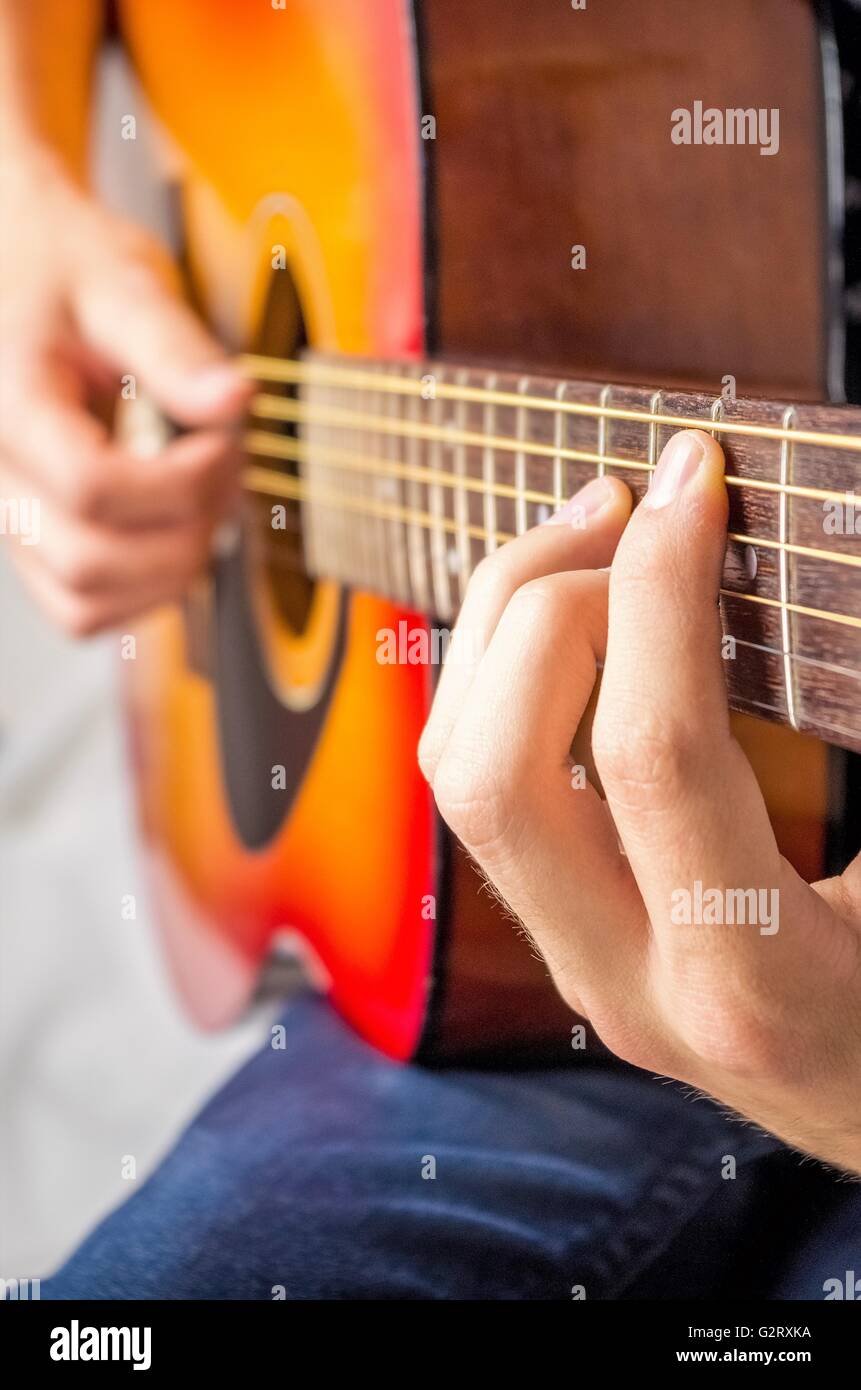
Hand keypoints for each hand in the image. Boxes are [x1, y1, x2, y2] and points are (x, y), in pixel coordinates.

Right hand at [0, 150, 250, 633]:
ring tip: (201, 504)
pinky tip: (175, 532)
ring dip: (167, 573)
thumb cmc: (59, 265)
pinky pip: (83, 608)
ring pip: (86, 605)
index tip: (222, 440)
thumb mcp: (119, 280)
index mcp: (9, 405)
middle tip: (221, 472)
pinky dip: (142, 592)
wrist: (15, 262)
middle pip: (90, 563)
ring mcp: (10, 518)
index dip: (180, 481)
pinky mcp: (33, 539)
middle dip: (184, 532)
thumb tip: (235, 400)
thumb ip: (174, 344)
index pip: (93, 487)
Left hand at [420, 430, 860, 1173]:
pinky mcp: (569, 935)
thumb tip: (824, 576)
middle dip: (545, 607)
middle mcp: (629, 979)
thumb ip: (858, 717)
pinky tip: (575, 612)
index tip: (695, 477)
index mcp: (752, 982)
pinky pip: (482, 788)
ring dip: (500, 629)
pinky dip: (503, 675)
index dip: (665, 589)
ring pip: (457, 778)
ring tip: (596, 529)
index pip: (658, 755)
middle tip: (634, 508)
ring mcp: (581, 961)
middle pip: (494, 774)